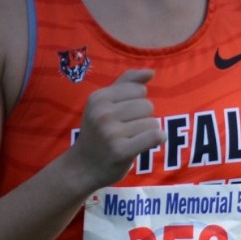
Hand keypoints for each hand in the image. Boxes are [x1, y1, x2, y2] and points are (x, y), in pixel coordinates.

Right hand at [72, 69, 163, 187]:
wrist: (82, 167)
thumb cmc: (98, 133)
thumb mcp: (104, 104)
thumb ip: (126, 83)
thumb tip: (151, 72)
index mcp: (99, 98)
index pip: (139, 89)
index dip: (137, 102)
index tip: (122, 115)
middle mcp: (102, 113)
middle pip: (147, 105)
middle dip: (142, 118)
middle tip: (126, 130)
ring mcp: (111, 132)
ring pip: (152, 122)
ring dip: (147, 132)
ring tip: (130, 140)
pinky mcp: (121, 151)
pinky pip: (154, 136)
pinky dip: (158, 139)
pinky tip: (147, 143)